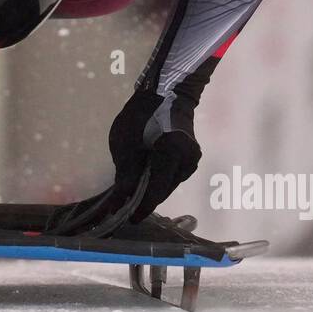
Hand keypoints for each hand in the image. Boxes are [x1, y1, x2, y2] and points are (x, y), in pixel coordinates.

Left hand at [107, 89, 201, 221]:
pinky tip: (142, 181)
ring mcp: (191, 161)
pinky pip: (170, 176)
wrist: (164, 92)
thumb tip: (121, 200)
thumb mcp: (125, 143)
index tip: (126, 219)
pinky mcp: (189, 159)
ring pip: (167, 184)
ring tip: (129, 195)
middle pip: (163, 189)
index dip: (140, 206)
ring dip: (149, 190)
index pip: (156, 190)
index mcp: (174, 154)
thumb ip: (125, 173)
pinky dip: (156, 180)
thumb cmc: (141, 114)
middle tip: (123, 208)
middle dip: (143, 199)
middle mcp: (188, 161)